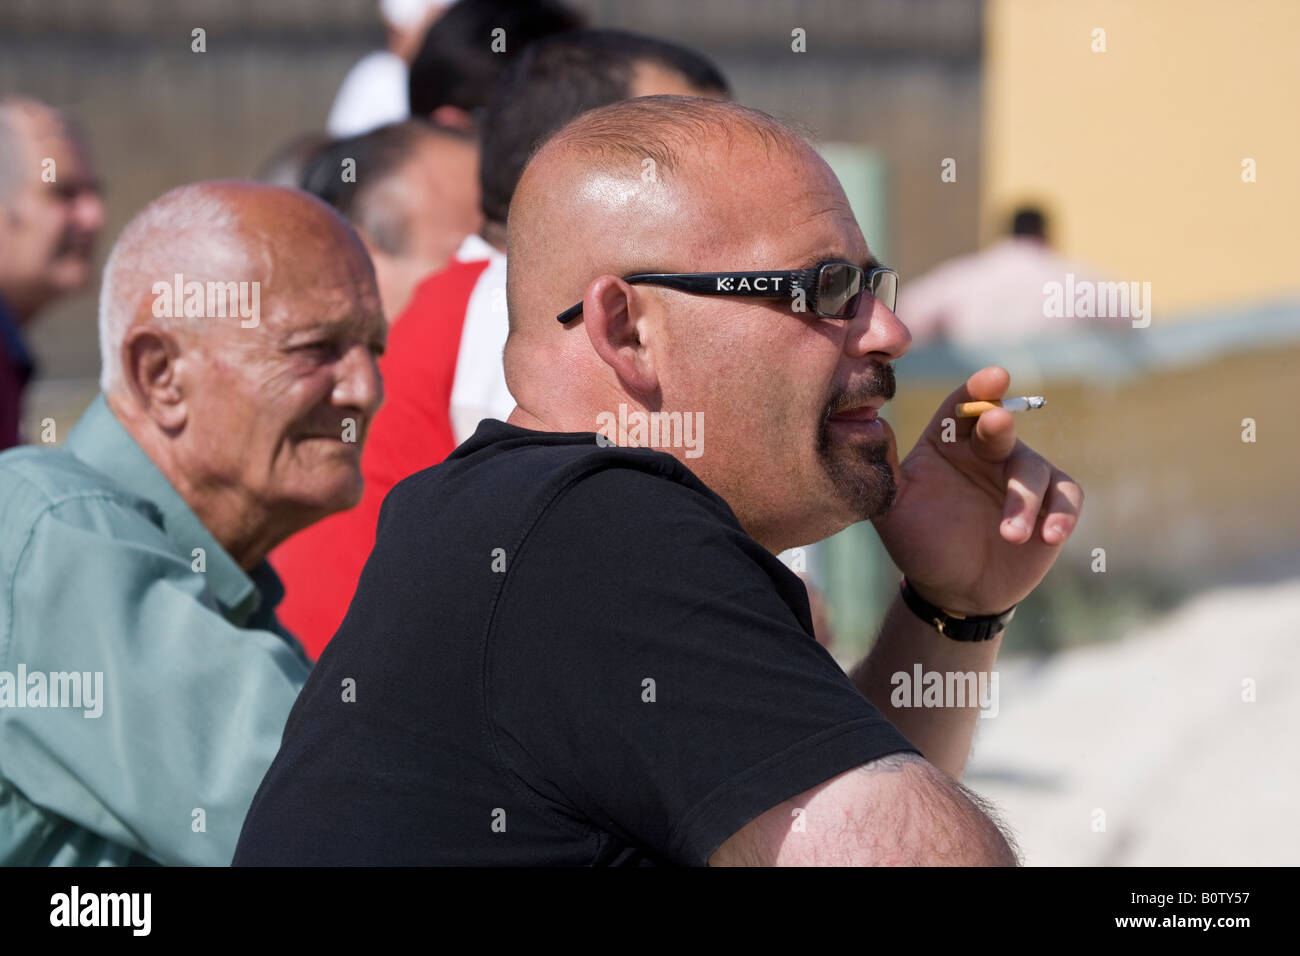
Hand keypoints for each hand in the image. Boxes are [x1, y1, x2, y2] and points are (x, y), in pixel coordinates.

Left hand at [871, 367, 1083, 615]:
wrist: (953, 590)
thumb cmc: (920, 541)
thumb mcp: (892, 508)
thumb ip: (886, 469)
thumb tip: (873, 426)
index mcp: (949, 442)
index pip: (962, 407)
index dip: (976, 390)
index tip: (992, 376)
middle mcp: (988, 451)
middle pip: (1000, 427)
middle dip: (999, 422)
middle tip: (996, 421)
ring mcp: (1021, 477)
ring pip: (1033, 470)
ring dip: (1022, 500)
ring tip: (1009, 534)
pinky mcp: (1052, 505)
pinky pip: (1067, 498)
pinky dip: (1063, 514)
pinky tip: (1050, 535)